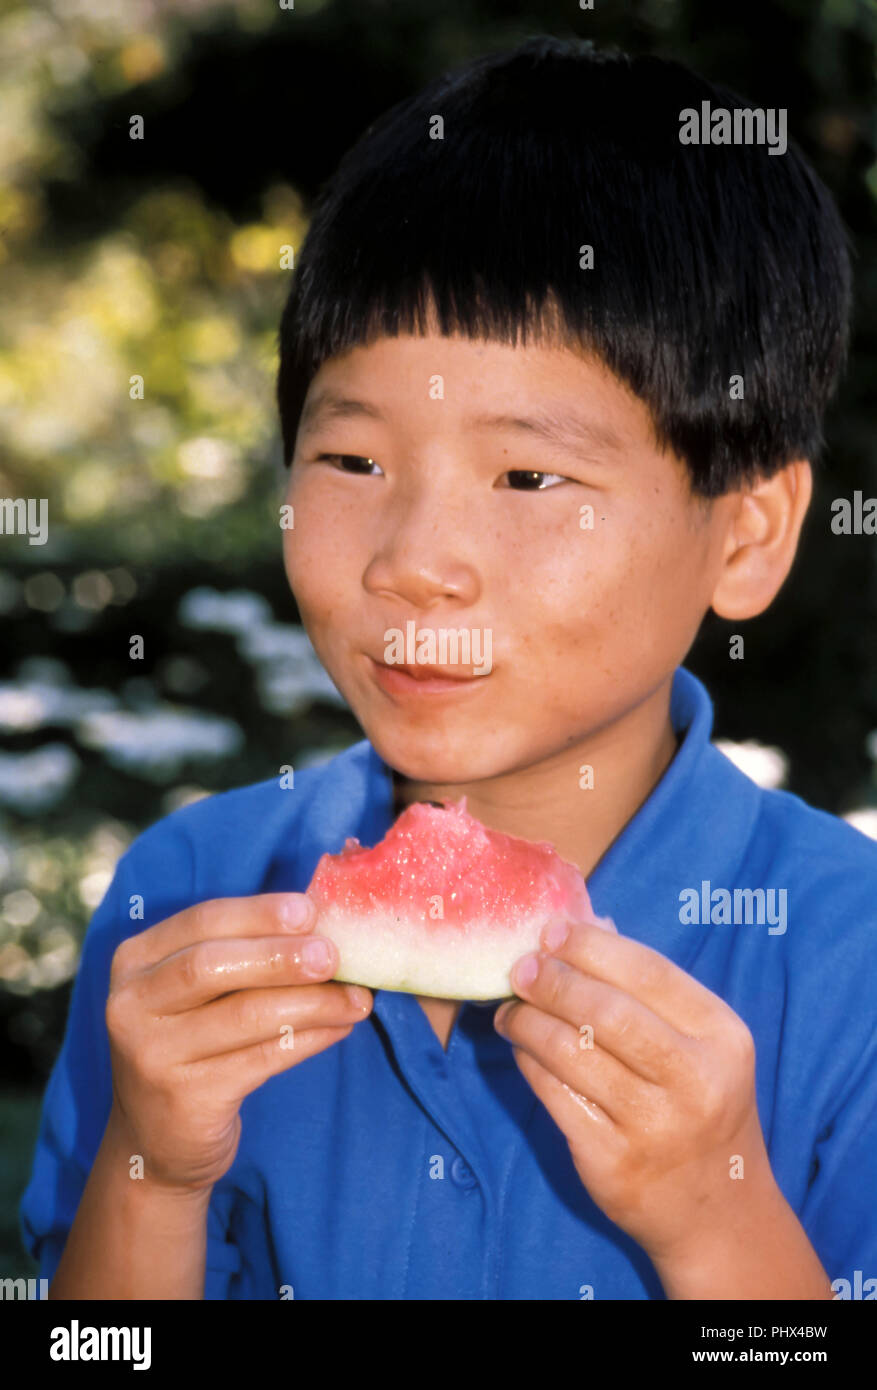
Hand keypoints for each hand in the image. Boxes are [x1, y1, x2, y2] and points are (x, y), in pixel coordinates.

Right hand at [106, 893, 371, 1193]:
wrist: (158, 1141)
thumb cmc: (193, 1045)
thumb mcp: (195, 994)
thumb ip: (242, 954)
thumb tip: (322, 925)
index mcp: (137, 960)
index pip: (201, 921)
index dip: (259, 912)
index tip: (310, 910)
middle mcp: (132, 1003)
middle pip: (211, 964)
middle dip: (279, 956)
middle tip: (333, 956)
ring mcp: (153, 1054)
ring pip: (244, 1015)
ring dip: (311, 1003)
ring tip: (357, 998)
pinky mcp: (185, 1099)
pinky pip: (261, 1059)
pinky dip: (309, 1039)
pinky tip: (339, 1028)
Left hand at [494, 916, 768, 1264]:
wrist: (719, 1214)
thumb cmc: (701, 1108)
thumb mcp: (701, 1046)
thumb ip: (650, 990)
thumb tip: (587, 925)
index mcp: (722, 1037)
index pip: (649, 972)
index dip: (592, 947)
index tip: (551, 931)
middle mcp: (696, 1080)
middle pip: (607, 1011)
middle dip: (553, 981)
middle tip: (520, 968)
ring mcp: (655, 1125)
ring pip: (572, 1053)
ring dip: (529, 1021)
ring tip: (511, 1009)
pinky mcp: (613, 1162)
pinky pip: (555, 1096)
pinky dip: (530, 1063)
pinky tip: (521, 1048)